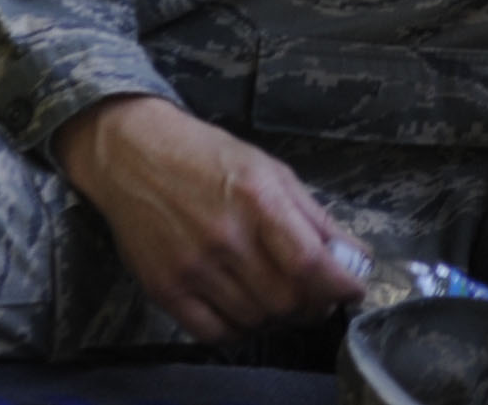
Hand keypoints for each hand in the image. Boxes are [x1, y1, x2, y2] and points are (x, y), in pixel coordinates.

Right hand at [53, 95, 365, 341]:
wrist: (134, 155)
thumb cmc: (208, 157)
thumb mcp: (272, 171)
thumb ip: (313, 217)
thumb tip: (352, 256)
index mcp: (258, 200)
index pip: (310, 264)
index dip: (341, 286)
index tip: (353, 289)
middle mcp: (224, 238)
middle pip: (286, 300)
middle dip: (314, 305)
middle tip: (319, 296)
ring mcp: (191, 267)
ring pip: (255, 319)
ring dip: (280, 317)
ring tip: (283, 299)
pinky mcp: (164, 289)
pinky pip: (213, 333)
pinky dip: (240, 329)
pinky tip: (247, 310)